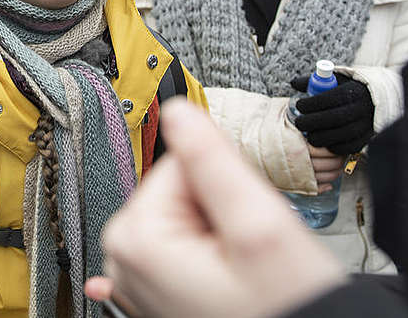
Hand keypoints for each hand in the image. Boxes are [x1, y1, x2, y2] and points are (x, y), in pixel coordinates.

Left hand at [83, 99, 345, 317]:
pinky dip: (212, 253)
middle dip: (222, 208)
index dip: (226, 183)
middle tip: (249, 248)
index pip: (179, 164)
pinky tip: (228, 280)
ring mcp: (138, 279)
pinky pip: (187, 244)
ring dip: (222, 234)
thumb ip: (212, 159)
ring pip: (189, 218)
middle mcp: (123, 258)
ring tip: (245, 269)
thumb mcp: (256, 224)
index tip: (246, 217)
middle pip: (180, 191)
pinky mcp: (161, 290)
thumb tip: (177, 109)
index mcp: (132, 236)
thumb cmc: (284, 309)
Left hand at [290, 75, 374, 154]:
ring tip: (308, 134)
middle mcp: (360, 109)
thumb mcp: (334, 80)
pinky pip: (350, 147)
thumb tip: (294, 83)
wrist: (376, 103)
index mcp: (352, 92)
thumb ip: (314, 81)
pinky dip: (334, 147)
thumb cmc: (348, 90)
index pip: (329, 98)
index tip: (299, 105)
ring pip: (341, 135)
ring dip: (320, 137)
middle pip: (334, 118)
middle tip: (298, 123)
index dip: (310, 103)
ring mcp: (366, 125)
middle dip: (311, 122)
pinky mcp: (367, 138)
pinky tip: (324, 142)